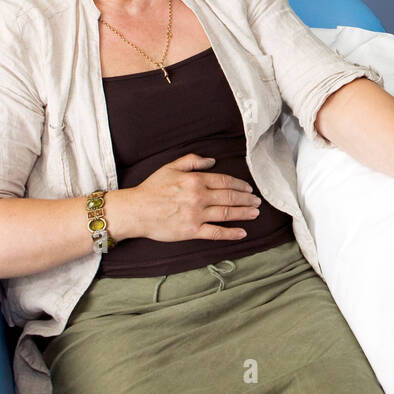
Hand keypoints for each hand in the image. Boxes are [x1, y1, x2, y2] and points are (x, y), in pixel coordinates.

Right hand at [117, 154, 260, 241]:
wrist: (136, 211)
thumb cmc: (151, 188)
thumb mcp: (171, 167)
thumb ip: (193, 161)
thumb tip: (212, 160)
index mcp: (195, 180)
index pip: (225, 181)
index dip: (240, 185)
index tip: (248, 188)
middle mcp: (199, 197)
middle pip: (230, 197)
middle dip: (247, 199)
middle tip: (257, 201)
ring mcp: (196, 215)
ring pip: (227, 213)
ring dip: (244, 213)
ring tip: (255, 213)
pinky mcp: (192, 231)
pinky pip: (216, 232)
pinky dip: (231, 233)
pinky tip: (242, 232)